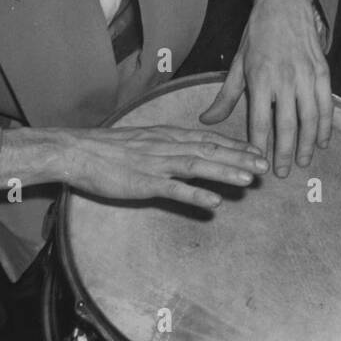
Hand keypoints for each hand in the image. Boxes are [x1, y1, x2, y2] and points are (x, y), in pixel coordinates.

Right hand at [0, 125, 267, 209]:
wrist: (75, 150)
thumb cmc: (106, 149)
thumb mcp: (143, 141)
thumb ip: (166, 146)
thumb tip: (186, 154)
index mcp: (167, 136)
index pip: (209, 139)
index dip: (236, 145)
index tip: (258, 150)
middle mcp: (167, 147)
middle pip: (211, 150)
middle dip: (241, 158)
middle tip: (266, 165)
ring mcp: (156, 164)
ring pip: (198, 167)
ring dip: (226, 173)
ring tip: (250, 180)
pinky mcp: (143, 183)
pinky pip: (173, 190)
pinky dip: (195, 196)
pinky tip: (214, 203)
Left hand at [200, 0, 331, 177]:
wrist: (285, 4)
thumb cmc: (258, 34)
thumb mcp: (238, 63)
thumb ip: (226, 96)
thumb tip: (206, 120)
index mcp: (260, 78)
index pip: (260, 122)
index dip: (259, 146)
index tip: (257, 163)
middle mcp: (285, 79)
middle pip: (287, 125)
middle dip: (285, 153)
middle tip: (282, 172)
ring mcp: (307, 76)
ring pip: (310, 119)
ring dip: (308, 144)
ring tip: (304, 162)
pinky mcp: (323, 72)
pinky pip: (326, 105)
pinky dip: (326, 125)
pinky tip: (323, 141)